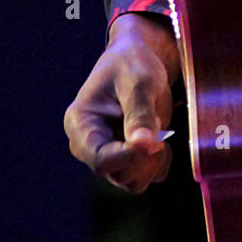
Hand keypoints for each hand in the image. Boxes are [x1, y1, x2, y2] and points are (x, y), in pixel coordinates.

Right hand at [63, 14, 178, 193]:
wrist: (138, 60)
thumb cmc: (132, 65)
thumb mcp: (139, 82)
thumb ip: (140, 113)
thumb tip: (144, 145)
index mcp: (80, 125)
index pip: (99, 159)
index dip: (129, 156)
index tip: (155, 140)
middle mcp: (89, 147)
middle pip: (119, 173)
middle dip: (144, 154)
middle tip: (157, 121)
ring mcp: (109, 156)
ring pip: (134, 181)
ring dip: (153, 159)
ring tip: (157, 126)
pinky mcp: (127, 160)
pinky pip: (148, 177)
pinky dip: (160, 162)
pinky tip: (161, 136)